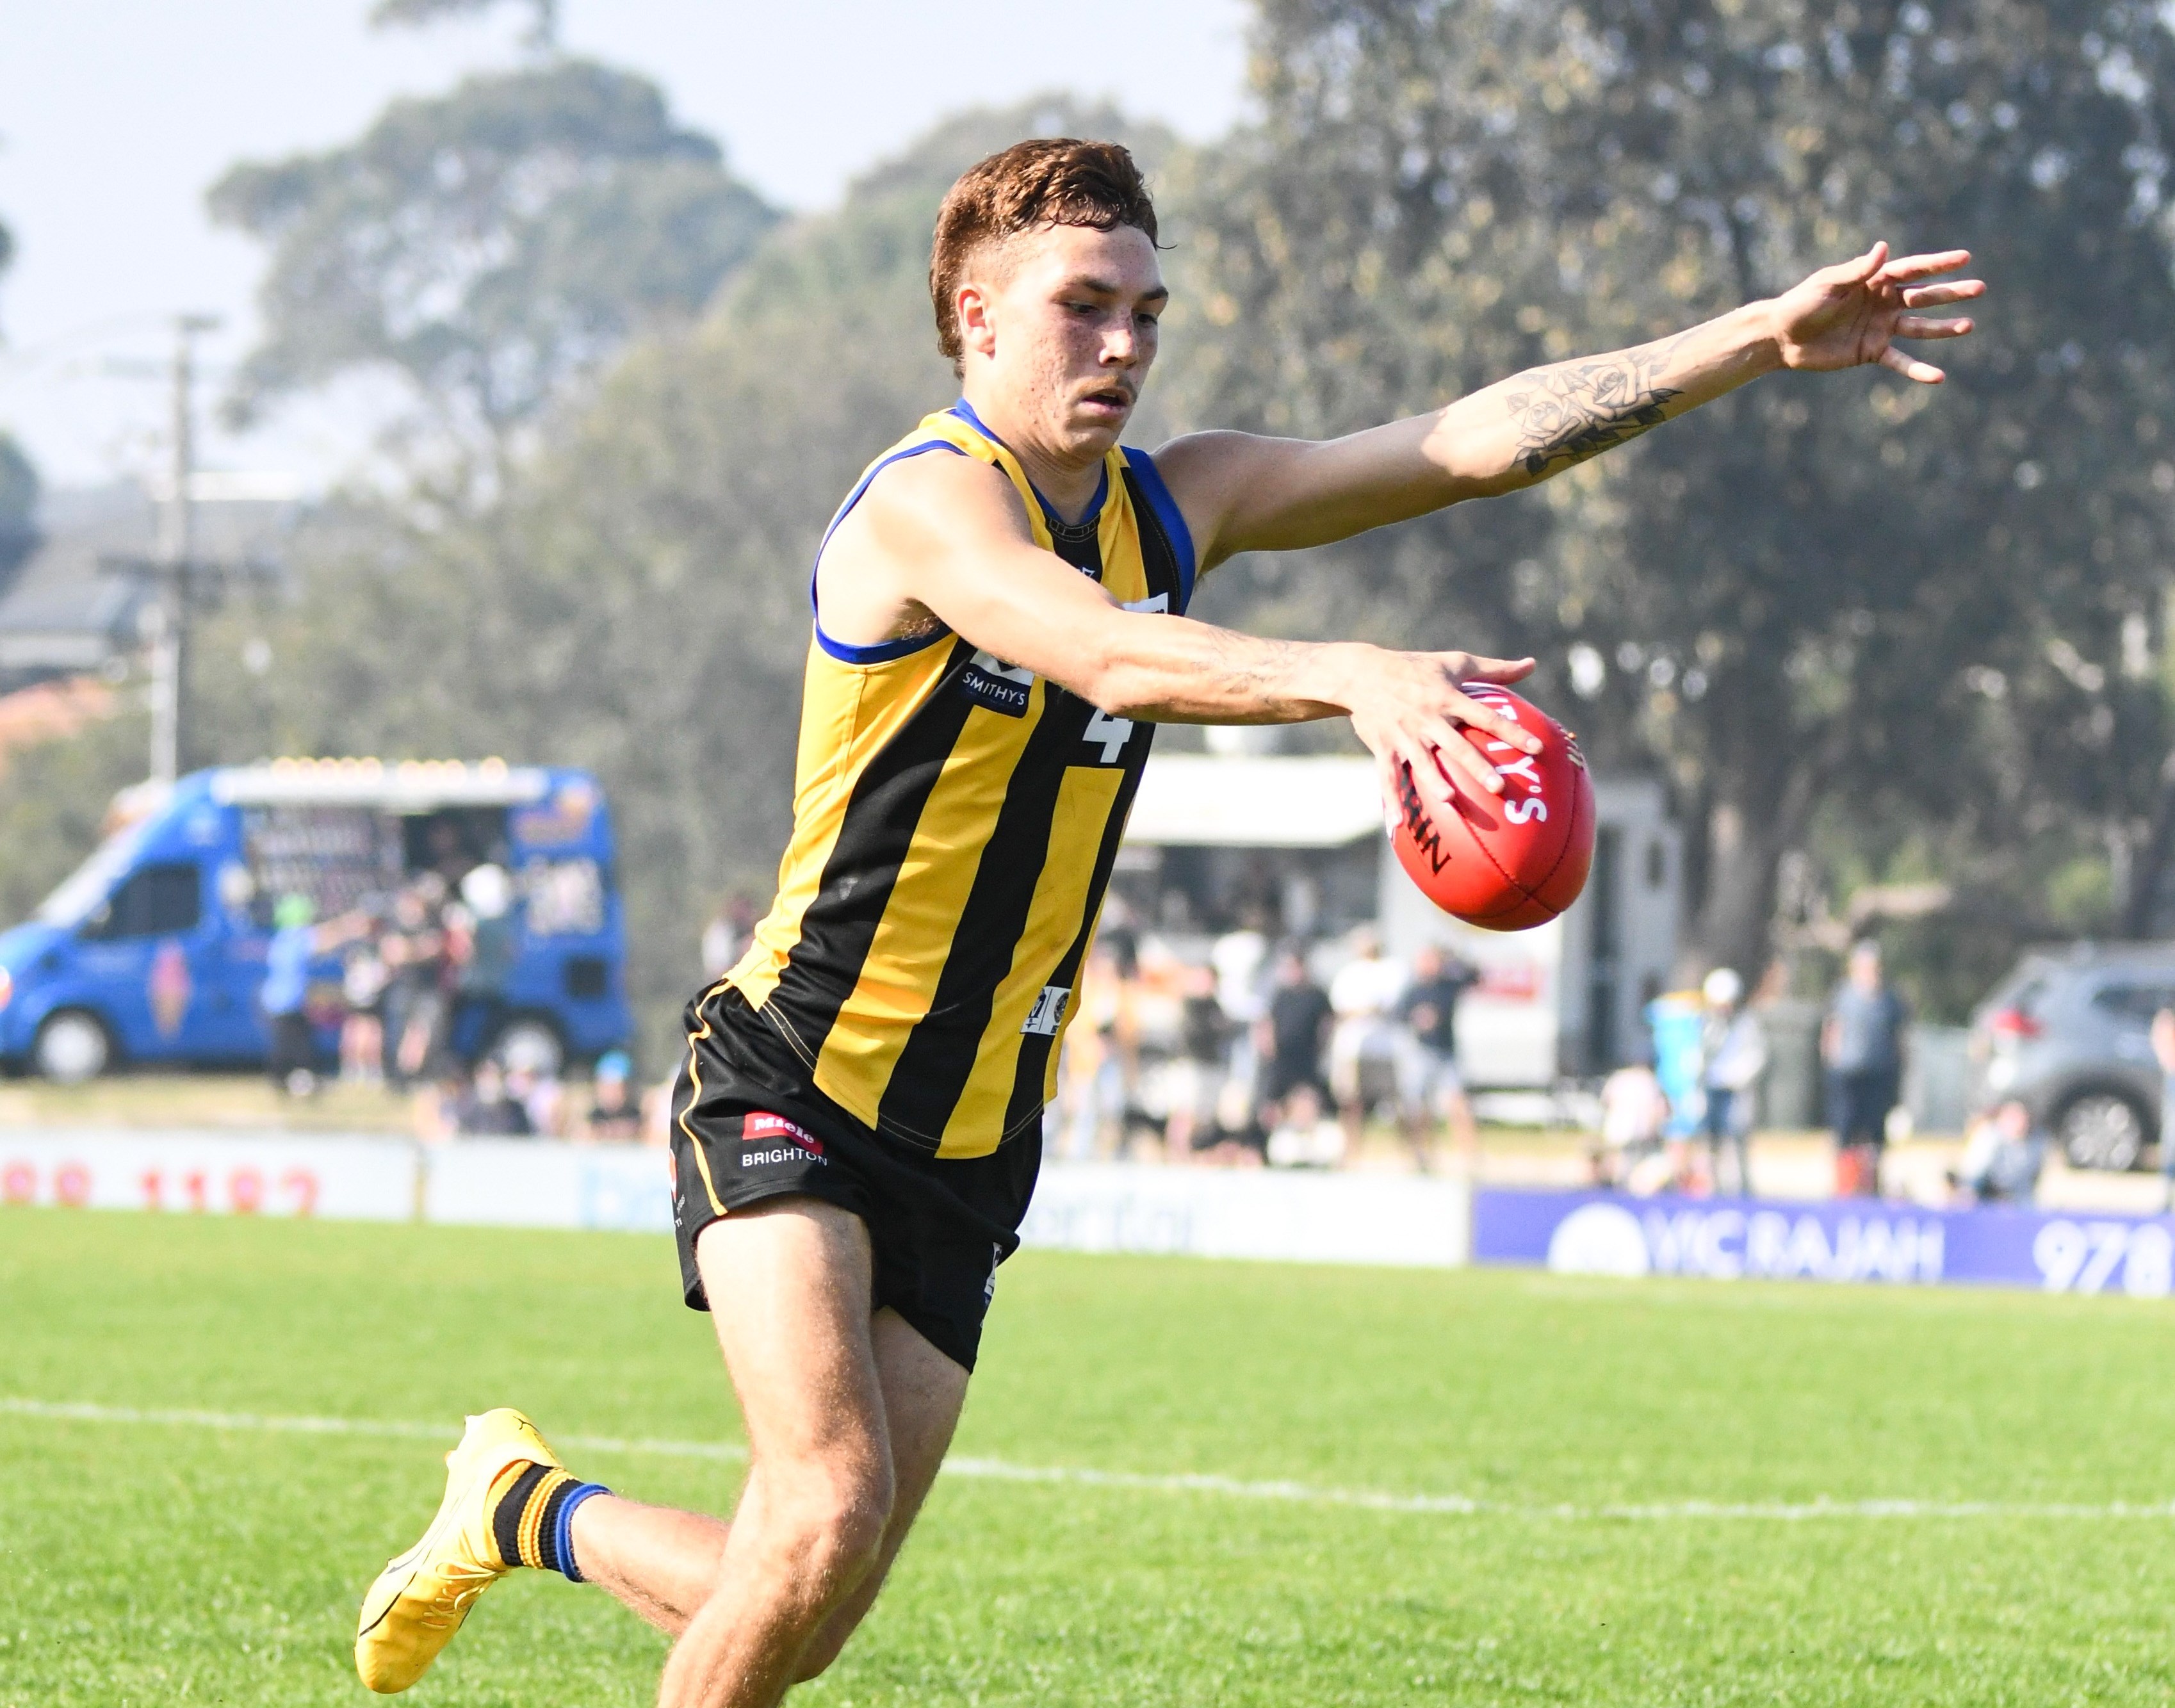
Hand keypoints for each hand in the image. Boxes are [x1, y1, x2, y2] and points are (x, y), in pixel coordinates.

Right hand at [1344, 649, 1538, 821]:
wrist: (1361, 674)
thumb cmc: (1415, 668)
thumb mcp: (1455, 663)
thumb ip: (1495, 670)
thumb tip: (1532, 665)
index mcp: (1449, 698)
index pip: (1486, 716)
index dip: (1512, 732)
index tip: (1537, 748)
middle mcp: (1429, 718)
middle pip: (1457, 746)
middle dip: (1477, 767)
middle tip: (1498, 787)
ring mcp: (1405, 735)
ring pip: (1422, 763)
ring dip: (1435, 782)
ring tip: (1449, 800)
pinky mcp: (1384, 748)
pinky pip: (1387, 777)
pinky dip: (1391, 800)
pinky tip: (1398, 824)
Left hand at [1769, 242, 1983, 382]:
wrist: (1781, 337)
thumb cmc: (1802, 304)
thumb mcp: (1827, 284)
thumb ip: (1857, 271)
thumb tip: (1883, 248)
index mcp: (1875, 280)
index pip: (1912, 269)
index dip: (1938, 264)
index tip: (1965, 258)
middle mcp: (1883, 302)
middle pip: (1923, 296)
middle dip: (1951, 292)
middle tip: (1979, 288)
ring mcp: (1880, 327)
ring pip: (1919, 327)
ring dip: (1943, 328)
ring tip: (1968, 326)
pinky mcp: (1871, 351)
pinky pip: (1900, 361)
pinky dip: (1918, 370)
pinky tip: (1938, 376)